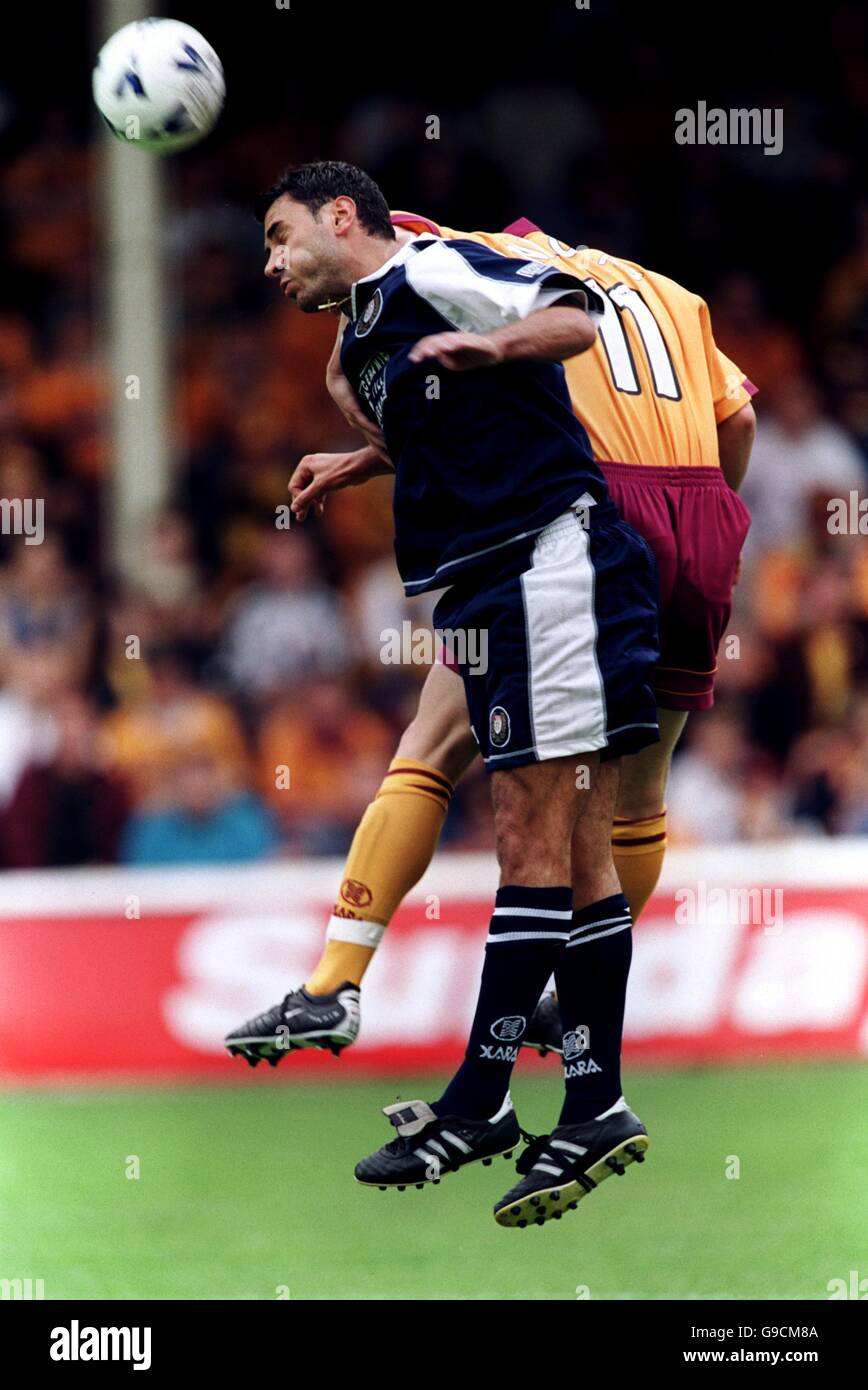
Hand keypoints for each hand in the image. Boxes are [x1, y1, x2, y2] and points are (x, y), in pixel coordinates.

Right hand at [289, 448, 392, 520]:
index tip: (302, 510)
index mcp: (305, 465)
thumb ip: (306, 498)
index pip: (294, 485)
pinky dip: (319, 500)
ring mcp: (320, 472)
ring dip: (312, 503)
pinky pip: (320, 490)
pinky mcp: (328, 478)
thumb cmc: (340, 473)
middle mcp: (310, 467)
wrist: (361, 467)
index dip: (298, 499)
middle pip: (301, 488)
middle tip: (301, 518)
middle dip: (303, 503)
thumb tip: (293, 509)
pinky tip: (319, 510)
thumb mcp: (320, 487)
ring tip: (313, 515)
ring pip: (311, 490)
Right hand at [326, 324, 386, 449]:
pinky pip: (368, 423)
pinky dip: (380, 436)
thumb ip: (355, 338)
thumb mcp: (353, 333)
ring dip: (379, 443)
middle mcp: (340, 394)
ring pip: (363, 427)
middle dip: (376, 440)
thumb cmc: (355, 325)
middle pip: (359, 423)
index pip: (354, 409)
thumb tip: (360, 339)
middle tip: (392, 454)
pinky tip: (393, 448)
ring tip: (394, 458)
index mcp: (337, 382)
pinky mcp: (356, 404)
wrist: (350, 321)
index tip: (384, 436)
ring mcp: (346, 400)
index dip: (370, 425)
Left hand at [408, 331, 503, 370]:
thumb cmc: (471, 356)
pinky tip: (449, 347)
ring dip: (438, 345)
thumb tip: (438, 356)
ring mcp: (463, 338)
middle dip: (426, 348)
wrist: (492, 351)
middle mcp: (452, 338)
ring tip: (430, 353)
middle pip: (435, 340)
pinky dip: (455, 343)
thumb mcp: (455, 364)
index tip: (413, 359)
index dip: (420, 349)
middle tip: (418, 358)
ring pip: (447, 339)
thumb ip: (445, 361)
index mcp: (446, 342)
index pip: (430, 343)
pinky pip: (463, 341)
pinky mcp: (474, 341)